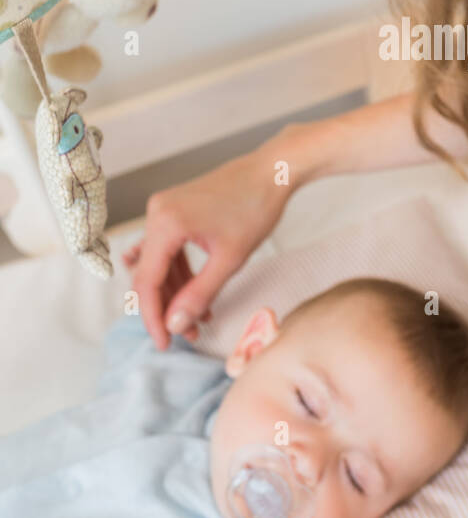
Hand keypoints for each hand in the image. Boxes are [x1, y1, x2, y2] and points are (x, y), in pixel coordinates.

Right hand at [127, 146, 293, 349]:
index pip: (147, 282)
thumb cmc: (255, 209)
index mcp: (165, 223)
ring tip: (201, 319)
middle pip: (151, 274)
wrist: (271, 172)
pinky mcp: (175, 210)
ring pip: (161, 263)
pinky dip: (181, 272)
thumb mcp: (230, 259)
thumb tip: (175, 325)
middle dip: (168, 308)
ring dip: (177, 292)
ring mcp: (164, 209)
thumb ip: (200, 294)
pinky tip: (193, 295)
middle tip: (189, 335)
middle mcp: (157, 213)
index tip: (164, 345)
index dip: (153, 318)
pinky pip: (170, 248)